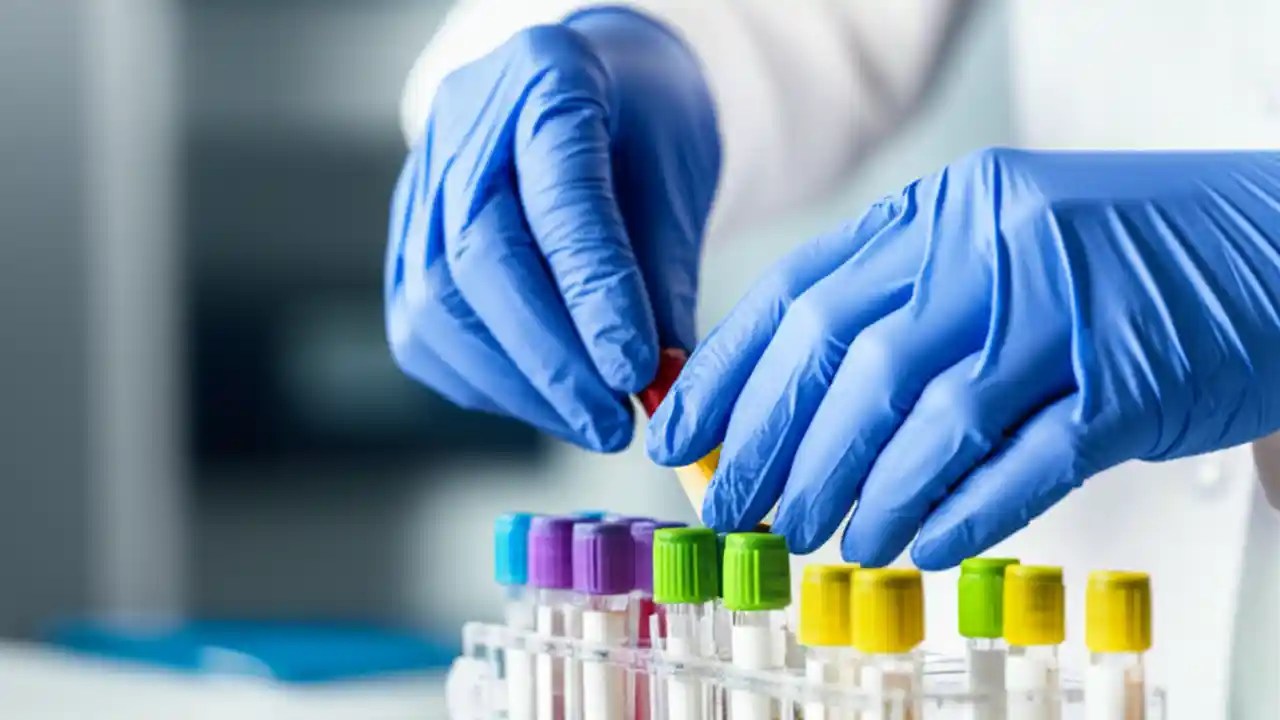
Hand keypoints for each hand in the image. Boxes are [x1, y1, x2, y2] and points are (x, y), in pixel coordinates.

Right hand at [385, 9, 718, 450]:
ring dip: (516, 385)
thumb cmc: (645, 127)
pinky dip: (484, 382)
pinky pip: (422, 329)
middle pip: (476, 258)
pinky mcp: (404, 237)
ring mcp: (421, 180)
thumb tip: (658, 384)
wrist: (591, 89)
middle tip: (614, 423)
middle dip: (549, 360)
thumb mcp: (679, 175)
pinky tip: (541, 400)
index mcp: (548, 77)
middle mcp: (465, 121)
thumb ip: (664, 275)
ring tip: (589, 420)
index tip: (636, 372)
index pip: (559, 198)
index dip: (593, 293)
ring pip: (435, 305)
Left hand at [647, 148, 1279, 566]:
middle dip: (776, 447)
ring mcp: (1065, 311)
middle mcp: (994, 247)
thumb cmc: (1119, 260)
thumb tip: (789, 406)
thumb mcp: (991, 249)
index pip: (802, 295)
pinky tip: (914, 545)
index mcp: (945, 210)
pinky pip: (1021, 463)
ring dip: (859, 491)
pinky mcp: (1128, 382)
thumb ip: (896, 309)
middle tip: (739, 510)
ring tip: (821, 538)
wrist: (1275, 249)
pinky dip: (957, 512)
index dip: (730, 374)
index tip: (679, 435)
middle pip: (850, 360)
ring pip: (926, 416)